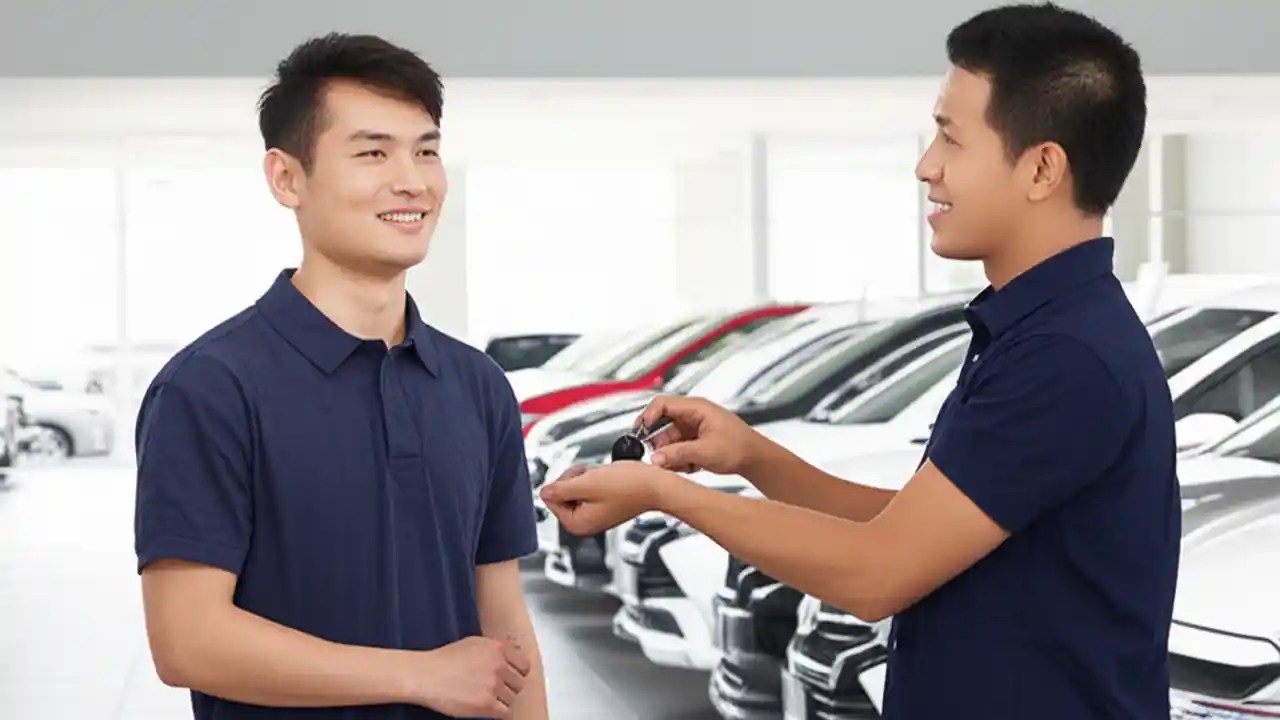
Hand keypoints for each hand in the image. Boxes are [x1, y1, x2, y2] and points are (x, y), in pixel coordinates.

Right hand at [413, 635, 530, 717]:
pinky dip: (498, 712)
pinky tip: (488, 708)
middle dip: (510, 687)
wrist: (427, 675)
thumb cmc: (444, 660)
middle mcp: (498, 665)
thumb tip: (512, 654)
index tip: (513, 678)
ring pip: (513, 698)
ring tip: (488, 698)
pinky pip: (505, 712)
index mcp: (497, 649)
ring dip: (503, 700)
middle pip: (519, 683)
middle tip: (497, 690)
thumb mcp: (473, 643)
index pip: (524, 665)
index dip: (519, 673)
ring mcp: (493, 685)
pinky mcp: (486, 704)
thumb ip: (495, 649)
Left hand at [539, 462, 679, 535]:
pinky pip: (588, 486)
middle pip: (561, 492)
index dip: (563, 482)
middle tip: (594, 477)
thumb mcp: (587, 484)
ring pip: (574, 487)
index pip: (551, 498)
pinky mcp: (602, 504)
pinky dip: (595, 478)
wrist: (655, 485)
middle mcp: (584, 522)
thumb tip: (543, 492)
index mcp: (577, 524)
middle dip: (575, 479)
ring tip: (603, 477)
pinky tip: (608, 479)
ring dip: (586, 476)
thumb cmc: (628, 486)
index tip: (580, 480)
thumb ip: (561, 489)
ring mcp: (593, 513)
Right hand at [636, 395, 763, 475]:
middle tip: (653, 456)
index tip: (639, 433)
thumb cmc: (739, 448)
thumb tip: (655, 458)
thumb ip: (678, 454)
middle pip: (662, 423)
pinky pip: (677, 448)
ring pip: (668, 439)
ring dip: (669, 453)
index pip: (662, 404)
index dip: (647, 417)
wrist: (756, 459)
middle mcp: (693, 415)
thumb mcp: (706, 452)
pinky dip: (678, 458)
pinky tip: (689, 467)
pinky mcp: (695, 441)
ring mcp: (693, 428)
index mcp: (696, 408)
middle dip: (657, 441)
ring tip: (677, 465)